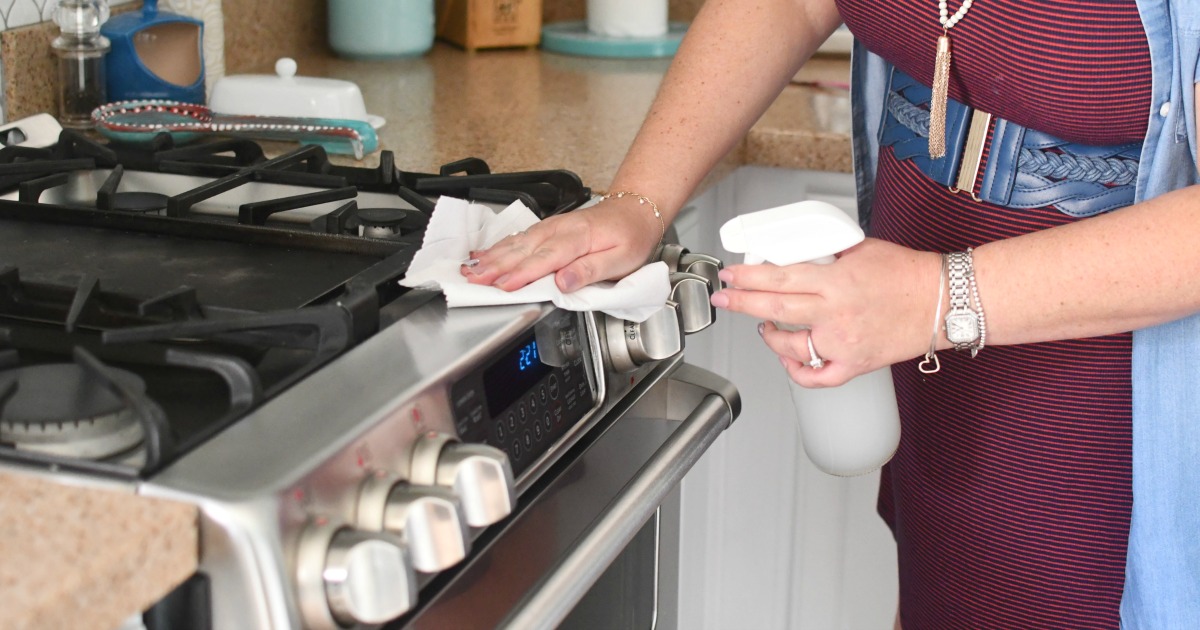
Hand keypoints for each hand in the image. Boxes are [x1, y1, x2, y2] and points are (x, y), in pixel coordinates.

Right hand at [460, 195, 662, 291]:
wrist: (634, 211)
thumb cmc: (630, 237)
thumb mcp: (622, 259)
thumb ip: (590, 270)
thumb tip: (564, 281)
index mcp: (578, 239)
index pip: (545, 259)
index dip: (523, 274)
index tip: (504, 285)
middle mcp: (560, 230)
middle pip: (523, 250)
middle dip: (496, 266)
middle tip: (474, 279)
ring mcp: (551, 228)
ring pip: (516, 243)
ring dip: (491, 257)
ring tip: (470, 269)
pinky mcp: (547, 229)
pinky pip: (518, 237)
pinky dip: (498, 247)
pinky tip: (483, 254)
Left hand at [711, 238, 941, 386]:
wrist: (944, 301)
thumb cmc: (908, 275)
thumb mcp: (860, 250)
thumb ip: (826, 256)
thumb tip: (796, 256)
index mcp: (837, 282)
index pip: (779, 278)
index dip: (748, 277)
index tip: (730, 275)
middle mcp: (837, 314)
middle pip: (775, 308)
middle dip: (742, 302)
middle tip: (724, 297)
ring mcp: (844, 343)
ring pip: (790, 346)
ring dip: (768, 336)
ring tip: (762, 324)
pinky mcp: (856, 364)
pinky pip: (817, 377)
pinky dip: (796, 371)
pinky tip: (787, 358)